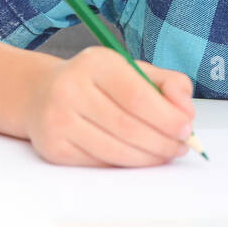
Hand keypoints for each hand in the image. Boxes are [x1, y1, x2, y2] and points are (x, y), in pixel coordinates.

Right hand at [23, 46, 196, 166]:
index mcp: (96, 63)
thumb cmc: (96, 82)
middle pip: (127, 126)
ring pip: (115, 149)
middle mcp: (71, 88)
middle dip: (162, 142)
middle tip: (180, 147)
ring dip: (148, 157)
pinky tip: (138, 157)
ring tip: (165, 154)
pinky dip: (126, 163)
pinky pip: (100, 162)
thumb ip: (167, 83)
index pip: (137, 96)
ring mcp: (58, 120)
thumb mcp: (131, 69)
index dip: (166, 117)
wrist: (41, 93)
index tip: (186, 128)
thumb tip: (186, 111)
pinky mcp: (53, 147)